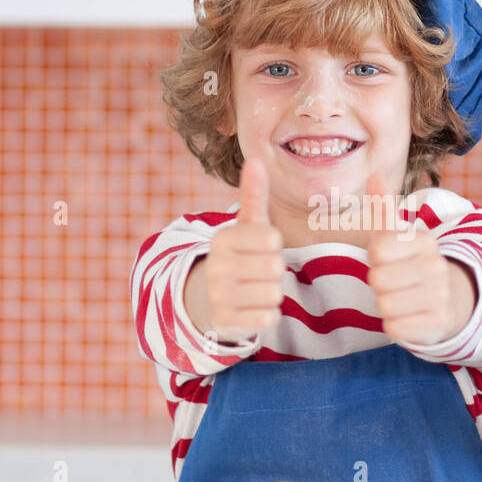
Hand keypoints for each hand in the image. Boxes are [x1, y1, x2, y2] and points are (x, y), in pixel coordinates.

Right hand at [200, 158, 285, 340]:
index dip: (273, 245)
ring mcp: (218, 295)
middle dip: (274, 271)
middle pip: (276, 266)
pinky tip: (251, 308)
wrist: (204, 298)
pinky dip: (266, 314)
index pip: (272, 238)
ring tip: (254, 289)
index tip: (259, 248)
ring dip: (271, 293)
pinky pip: (268, 318)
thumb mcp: (245, 226)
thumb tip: (256, 160)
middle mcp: (216, 266)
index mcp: (222, 239)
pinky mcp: (225, 321)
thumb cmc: (237, 256)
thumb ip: (253, 195)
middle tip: (258, 272)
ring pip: (274, 293)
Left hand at [364, 173, 470, 346]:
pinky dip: (396, 327)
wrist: (451, 300)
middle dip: (379, 285)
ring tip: (402, 300)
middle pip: (377, 280)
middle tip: (396, 283)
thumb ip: (384, 208)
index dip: (375, 259)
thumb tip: (375, 174)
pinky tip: (410, 318)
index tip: (389, 261)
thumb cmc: (412, 265)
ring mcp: (440, 297)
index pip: (376, 250)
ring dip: (387, 307)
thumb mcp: (399, 237)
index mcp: (425, 242)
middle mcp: (436, 267)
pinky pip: (395, 329)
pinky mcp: (439, 324)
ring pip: (384, 306)